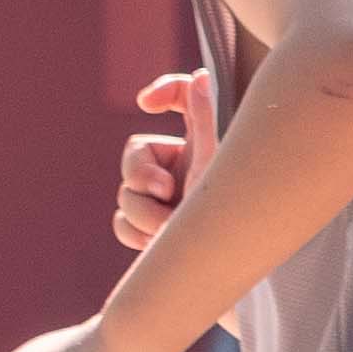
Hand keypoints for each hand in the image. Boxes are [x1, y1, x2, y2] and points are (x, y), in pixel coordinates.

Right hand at [111, 69, 210, 258]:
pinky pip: (122, 222)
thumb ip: (203, 121)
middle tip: (164, 192)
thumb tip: (200, 75)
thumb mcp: (213, 168)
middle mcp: (179, 168)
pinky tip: (156, 244)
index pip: (181, 99)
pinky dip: (136, 233)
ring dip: (143, 213)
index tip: (147, 103)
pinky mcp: (147, 230)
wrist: (225, 275)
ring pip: (125, 193)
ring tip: (169, 230)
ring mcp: (159, 200)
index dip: (165, 91)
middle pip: (134, 153)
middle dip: (141, 175)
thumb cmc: (230, 223)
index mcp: (199, 146)